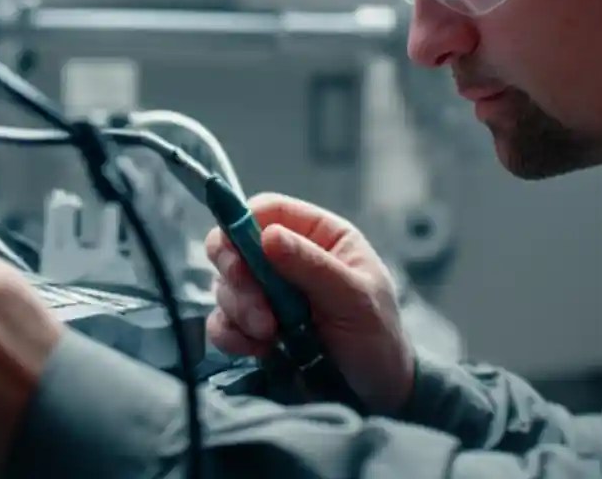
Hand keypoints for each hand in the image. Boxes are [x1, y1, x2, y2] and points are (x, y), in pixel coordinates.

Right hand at [204, 193, 414, 414]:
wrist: (378, 392)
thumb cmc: (378, 336)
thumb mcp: (355, 298)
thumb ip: (312, 266)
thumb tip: (268, 236)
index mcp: (320, 236)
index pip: (268, 210)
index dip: (242, 223)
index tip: (237, 255)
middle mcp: (289, 257)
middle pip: (234, 246)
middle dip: (237, 277)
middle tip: (260, 311)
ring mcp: (269, 293)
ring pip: (225, 286)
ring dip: (239, 311)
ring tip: (270, 335)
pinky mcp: (255, 327)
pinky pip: (223, 322)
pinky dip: (232, 335)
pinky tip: (259, 349)